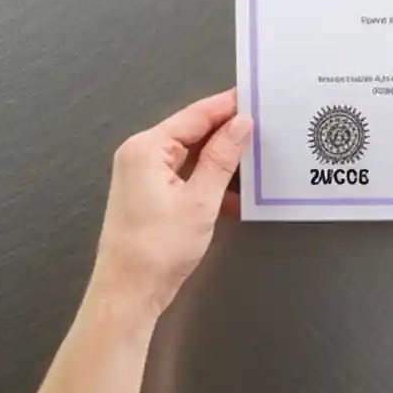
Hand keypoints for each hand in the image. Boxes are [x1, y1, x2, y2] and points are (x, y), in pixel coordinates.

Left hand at [88, 89, 251, 320]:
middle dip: (227, 133)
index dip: (228, 106)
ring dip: (221, 162)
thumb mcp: (199, 201)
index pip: (195, 115)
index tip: (256, 97)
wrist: (128, 295)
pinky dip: (208, 182)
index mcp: (147, 149)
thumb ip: (222, 158)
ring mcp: (142, 176)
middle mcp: (140, 155)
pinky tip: (234, 195)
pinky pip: (185, 176)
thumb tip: (241, 124)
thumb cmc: (157, 250)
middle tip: (264, 129)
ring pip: (191, 156)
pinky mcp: (149, 195)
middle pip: (192, 133)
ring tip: (255, 162)